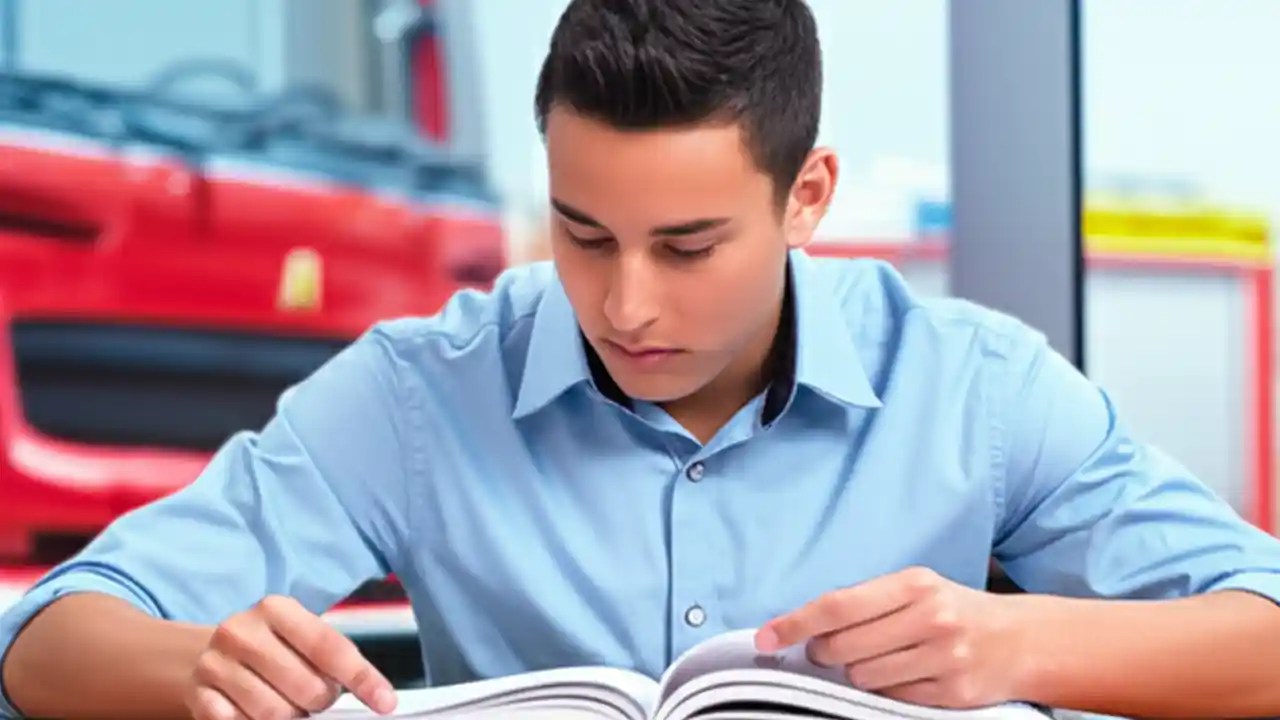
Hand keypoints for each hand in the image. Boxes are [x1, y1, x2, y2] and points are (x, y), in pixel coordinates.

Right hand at [185, 595, 396, 719]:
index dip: (362, 679)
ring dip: (291, 718)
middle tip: (317, 699)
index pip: (330, 648)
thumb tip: (377, 696)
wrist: (207, 654)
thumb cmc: (273, 648)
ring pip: (275, 714)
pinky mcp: (197, 696)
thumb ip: (333, 659)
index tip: (386, 703)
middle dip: (321, 701)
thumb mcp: (301, 638)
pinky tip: (256, 712)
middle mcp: (242, 631)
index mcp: (276, 609)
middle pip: (306, 688)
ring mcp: (214, 664)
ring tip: (289, 705)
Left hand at [754, 567, 1030, 708]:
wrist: (1021, 640)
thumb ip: (866, 602)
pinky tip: (903, 674)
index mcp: (915, 584)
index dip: (795, 623)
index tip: (766, 637)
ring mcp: (944, 657)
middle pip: (843, 647)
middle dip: (823, 652)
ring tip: (878, 659)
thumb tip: (806, 627)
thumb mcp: (916, 589)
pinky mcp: (952, 693)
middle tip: (828, 649)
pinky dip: (885, 690)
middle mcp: (931, 617)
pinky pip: (890, 699)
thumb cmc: (954, 609)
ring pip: (862, 677)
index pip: (838, 605)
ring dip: (856, 673)